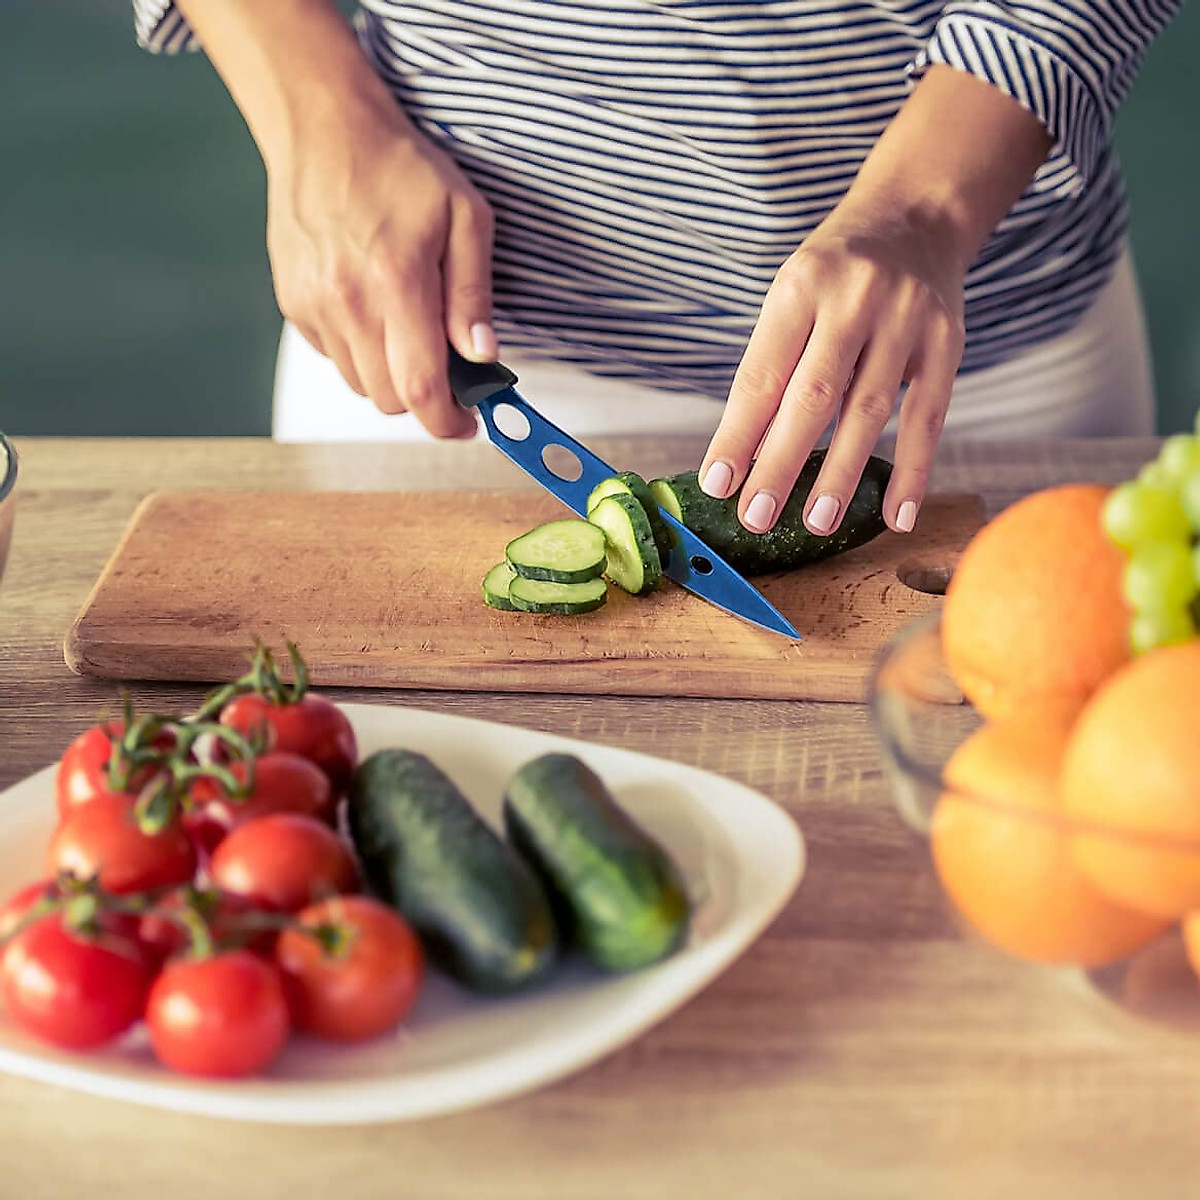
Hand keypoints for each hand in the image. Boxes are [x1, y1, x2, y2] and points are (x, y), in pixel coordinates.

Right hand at [266, 106, 494, 436]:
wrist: (323, 130)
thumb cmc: (398, 167)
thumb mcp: (466, 218)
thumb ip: (473, 295)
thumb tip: (482, 356)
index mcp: (397, 282)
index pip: (421, 387)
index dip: (448, 421)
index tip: (467, 423)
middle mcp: (348, 302)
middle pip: (390, 399)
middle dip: (425, 397)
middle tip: (449, 371)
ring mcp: (313, 306)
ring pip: (361, 384)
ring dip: (391, 375)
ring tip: (409, 329)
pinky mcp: (293, 305)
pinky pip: (334, 358)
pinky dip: (361, 352)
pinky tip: (374, 310)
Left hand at [699, 199, 966, 535]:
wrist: (915, 217)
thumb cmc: (834, 274)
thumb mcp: (791, 297)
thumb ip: (773, 367)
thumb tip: (745, 457)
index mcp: (800, 285)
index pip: (762, 374)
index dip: (738, 434)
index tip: (718, 484)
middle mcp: (855, 298)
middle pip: (813, 397)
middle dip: (781, 463)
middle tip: (757, 516)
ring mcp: (907, 319)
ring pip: (868, 411)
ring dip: (841, 475)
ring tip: (817, 522)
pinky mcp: (947, 343)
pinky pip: (928, 418)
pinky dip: (912, 472)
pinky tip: (897, 516)